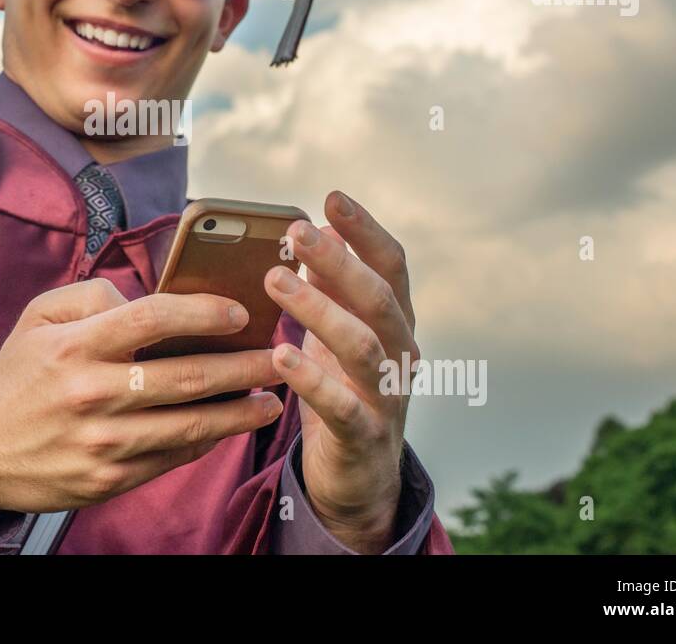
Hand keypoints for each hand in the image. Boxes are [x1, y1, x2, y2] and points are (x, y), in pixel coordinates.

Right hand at [0, 278, 283, 518]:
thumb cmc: (19, 376)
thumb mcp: (37, 319)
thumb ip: (91, 295)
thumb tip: (147, 294)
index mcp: (75, 347)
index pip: (151, 319)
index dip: (202, 312)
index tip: (240, 310)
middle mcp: (92, 394)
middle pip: (186, 377)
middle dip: (244, 366)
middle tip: (282, 356)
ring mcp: (103, 443)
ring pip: (190, 425)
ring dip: (240, 412)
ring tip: (273, 399)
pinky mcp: (109, 480)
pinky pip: (172, 457)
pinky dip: (208, 441)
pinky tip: (232, 426)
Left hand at [264, 191, 417, 553]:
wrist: (359, 477)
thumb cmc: (343, 390)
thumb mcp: (337, 334)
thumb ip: (330, 288)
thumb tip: (310, 229)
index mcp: (396, 323)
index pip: (391, 266)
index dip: (365, 230)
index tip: (332, 197)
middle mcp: (401, 354)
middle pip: (378, 299)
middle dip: (339, 260)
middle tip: (295, 232)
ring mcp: (387, 396)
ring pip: (363, 346)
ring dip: (318, 308)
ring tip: (274, 280)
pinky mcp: (364, 436)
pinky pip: (341, 405)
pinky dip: (311, 379)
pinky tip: (279, 355)